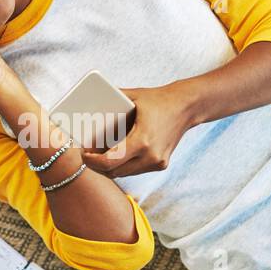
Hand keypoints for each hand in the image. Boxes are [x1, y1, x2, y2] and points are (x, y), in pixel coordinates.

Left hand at [81, 83, 195, 177]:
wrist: (187, 107)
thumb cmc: (158, 100)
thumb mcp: (133, 96)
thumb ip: (112, 98)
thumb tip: (89, 99)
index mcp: (143, 140)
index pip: (110, 162)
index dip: (92, 162)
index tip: (84, 154)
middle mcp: (151, 156)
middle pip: (114, 171)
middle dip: (97, 166)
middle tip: (86, 155)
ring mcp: (157, 163)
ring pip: (124, 173)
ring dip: (109, 167)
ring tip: (96, 156)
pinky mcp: (160, 164)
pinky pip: (134, 170)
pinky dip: (123, 165)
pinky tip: (114, 156)